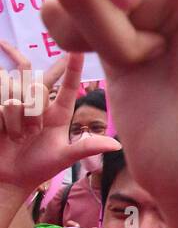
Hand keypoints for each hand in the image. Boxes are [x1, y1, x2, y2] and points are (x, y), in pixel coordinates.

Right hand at [0, 46, 119, 195]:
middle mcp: (39, 103)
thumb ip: (87, 147)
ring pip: (17, 93)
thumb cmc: (37, 168)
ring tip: (16, 136)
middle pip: (38, 86)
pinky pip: (2, 99)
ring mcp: (18, 102)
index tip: (77, 49)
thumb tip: (117, 145)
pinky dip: (4, 119)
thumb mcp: (63, 158)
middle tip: (30, 134)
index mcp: (58, 113)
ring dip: (16, 119)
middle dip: (32, 111)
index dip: (72, 67)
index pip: (67, 85)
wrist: (9, 178)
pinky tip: (4, 131)